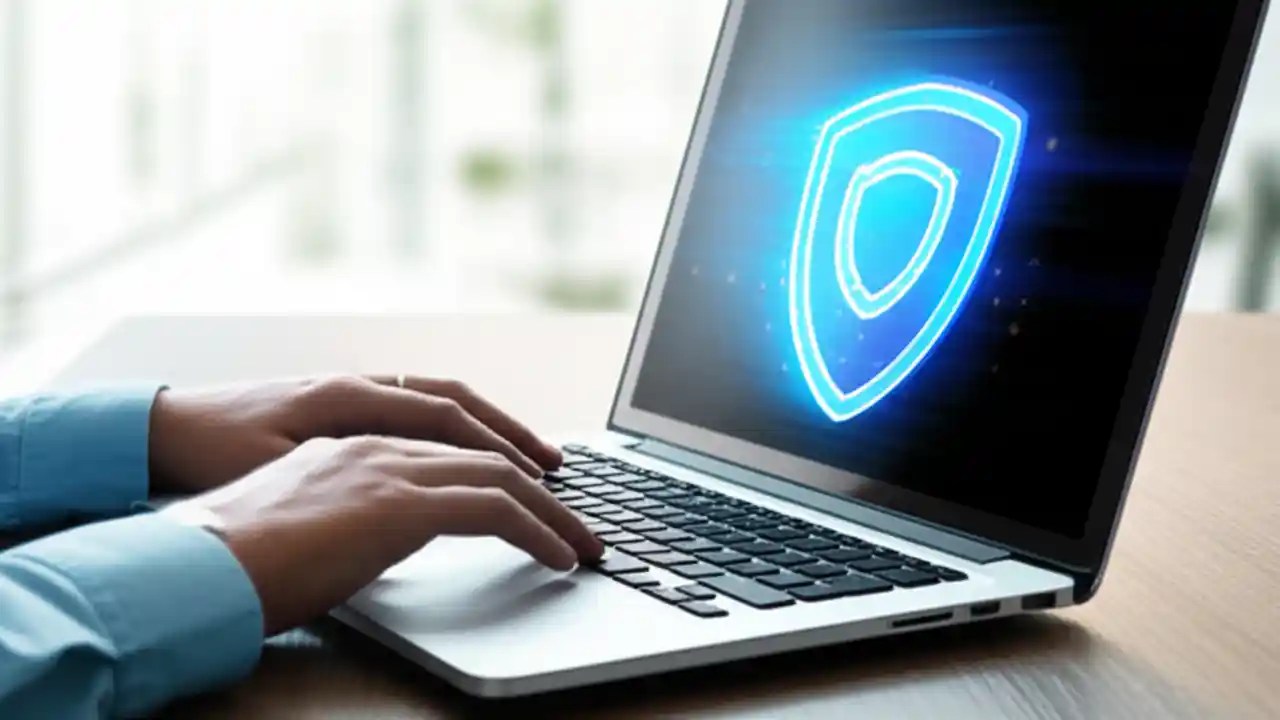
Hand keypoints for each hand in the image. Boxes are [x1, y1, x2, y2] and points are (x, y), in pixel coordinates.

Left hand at [148, 375, 561, 494]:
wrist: (162, 426)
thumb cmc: (212, 450)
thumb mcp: (275, 466)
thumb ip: (343, 470)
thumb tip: (409, 486)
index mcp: (349, 395)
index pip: (448, 423)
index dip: (500, 456)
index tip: (540, 487)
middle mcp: (360, 382)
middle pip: (459, 403)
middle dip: (515, 436)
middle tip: (558, 469)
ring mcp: (354, 388)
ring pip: (443, 400)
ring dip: (493, 427)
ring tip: (532, 457)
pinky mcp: (345, 402)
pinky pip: (419, 405)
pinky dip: (458, 425)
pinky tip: (472, 447)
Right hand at [171, 435, 603, 634]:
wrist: (192, 563)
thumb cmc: (234, 557)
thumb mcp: (303, 524)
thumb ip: (350, 516)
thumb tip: (377, 536)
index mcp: (352, 443)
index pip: (448, 442)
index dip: (498, 464)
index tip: (534, 490)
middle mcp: (377, 443)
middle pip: (485, 453)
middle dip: (541, 487)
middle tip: (578, 518)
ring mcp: (389, 467)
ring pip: (500, 476)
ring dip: (552, 512)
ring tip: (584, 544)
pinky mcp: (399, 502)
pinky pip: (494, 509)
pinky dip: (537, 531)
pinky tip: (559, 557)